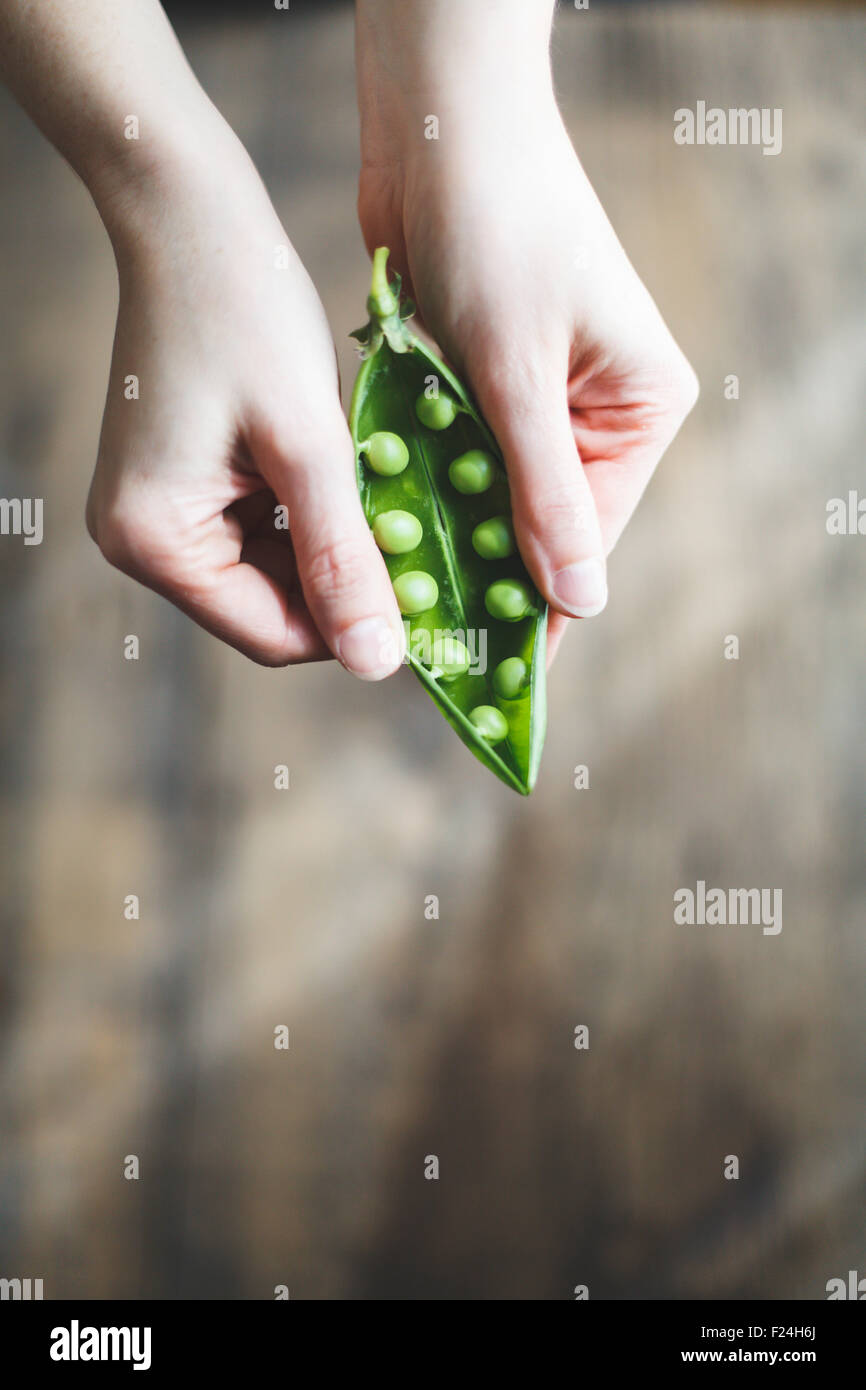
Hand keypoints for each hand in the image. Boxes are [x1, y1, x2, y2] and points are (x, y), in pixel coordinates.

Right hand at [0, 0, 404, 675]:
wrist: (191, 214)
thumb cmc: (243, 311)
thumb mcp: (307, 444)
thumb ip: (341, 558)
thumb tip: (375, 663)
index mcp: (156, 542)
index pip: (274, 635)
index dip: (358, 630)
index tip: (436, 610)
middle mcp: (142, 542)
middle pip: (272, 608)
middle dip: (352, 584)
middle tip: (434, 559)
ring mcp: (161, 512)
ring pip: (276, 570)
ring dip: (341, 547)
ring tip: (405, 514)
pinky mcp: (183, 484)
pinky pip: (263, 527)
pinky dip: (316, 514)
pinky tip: (364, 484)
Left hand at [356, 0, 697, 660]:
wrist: (440, 125)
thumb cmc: (497, 227)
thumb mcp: (518, 372)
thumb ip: (546, 492)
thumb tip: (582, 602)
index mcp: (636, 409)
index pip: (586, 539)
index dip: (535, 608)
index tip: (489, 672)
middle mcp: (592, 412)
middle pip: (534, 527)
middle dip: (479, 574)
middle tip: (423, 641)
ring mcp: (532, 399)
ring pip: (485, 497)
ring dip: (441, 531)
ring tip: (393, 592)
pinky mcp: (477, 384)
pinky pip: (450, 458)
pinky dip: (419, 483)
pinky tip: (380, 522)